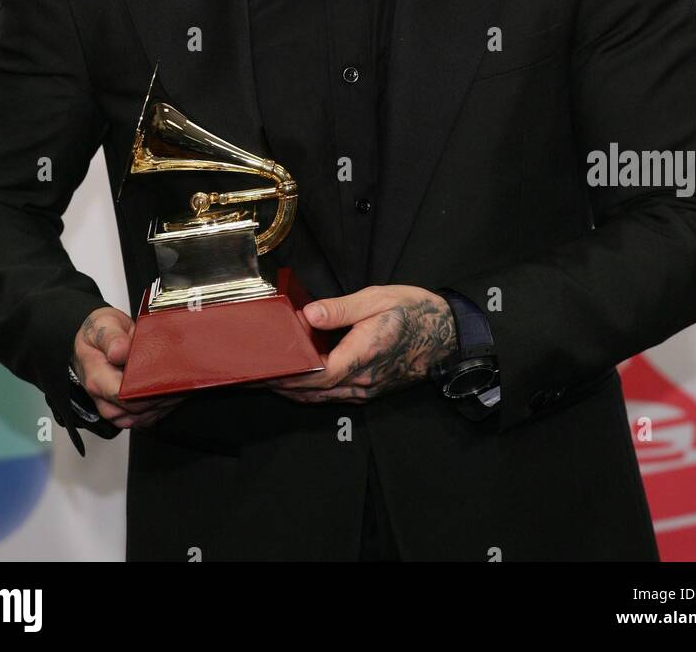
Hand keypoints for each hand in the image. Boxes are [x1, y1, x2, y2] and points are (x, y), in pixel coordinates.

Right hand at [71, 306, 185, 429]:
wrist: (93, 339)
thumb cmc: (98, 332)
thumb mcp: (103, 325)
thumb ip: (112, 338)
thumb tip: (120, 352)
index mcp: (97, 376)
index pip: (120, 395)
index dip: (144, 390)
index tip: (163, 378)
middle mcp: (102, 396)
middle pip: (134, 410)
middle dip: (159, 398)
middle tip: (179, 383)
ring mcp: (111, 405)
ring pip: (140, 419)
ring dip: (161, 406)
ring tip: (179, 389)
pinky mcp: (121, 409)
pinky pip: (142, 419)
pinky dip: (159, 411)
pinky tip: (171, 397)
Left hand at [252, 286, 456, 403]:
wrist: (446, 334)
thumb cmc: (413, 312)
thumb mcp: (377, 299)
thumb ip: (341, 309)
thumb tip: (308, 316)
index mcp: (364, 354)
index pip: (317, 373)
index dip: (287, 373)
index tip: (261, 367)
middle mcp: (363, 380)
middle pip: (312, 390)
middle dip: (279, 384)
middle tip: (249, 375)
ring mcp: (366, 389)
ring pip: (320, 397)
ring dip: (290, 390)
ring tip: (262, 379)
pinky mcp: (368, 390)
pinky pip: (332, 395)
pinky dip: (308, 390)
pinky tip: (293, 380)